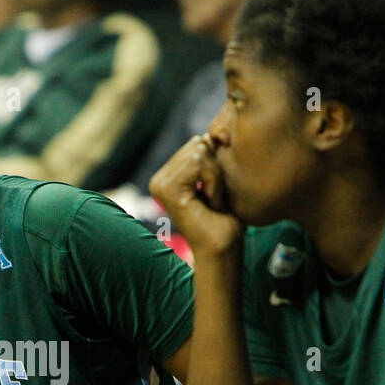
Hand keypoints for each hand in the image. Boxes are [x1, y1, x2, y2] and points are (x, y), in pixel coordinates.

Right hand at [149, 134, 243, 255]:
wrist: (223, 248)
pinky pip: (200, 164)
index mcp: (168, 176)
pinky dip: (214, 183)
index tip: (215, 194)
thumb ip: (209, 156)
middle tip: (215, 199)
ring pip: (199, 153)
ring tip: (213, 202)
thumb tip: (206, 136)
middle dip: (216, 170)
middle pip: (197, 145)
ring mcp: (159, 184)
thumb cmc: (226, 219)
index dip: (216, 165)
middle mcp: (158, 179)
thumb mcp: (218, 179)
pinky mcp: (166, 190)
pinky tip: (211, 203)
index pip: (197, 143)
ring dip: (216, 178)